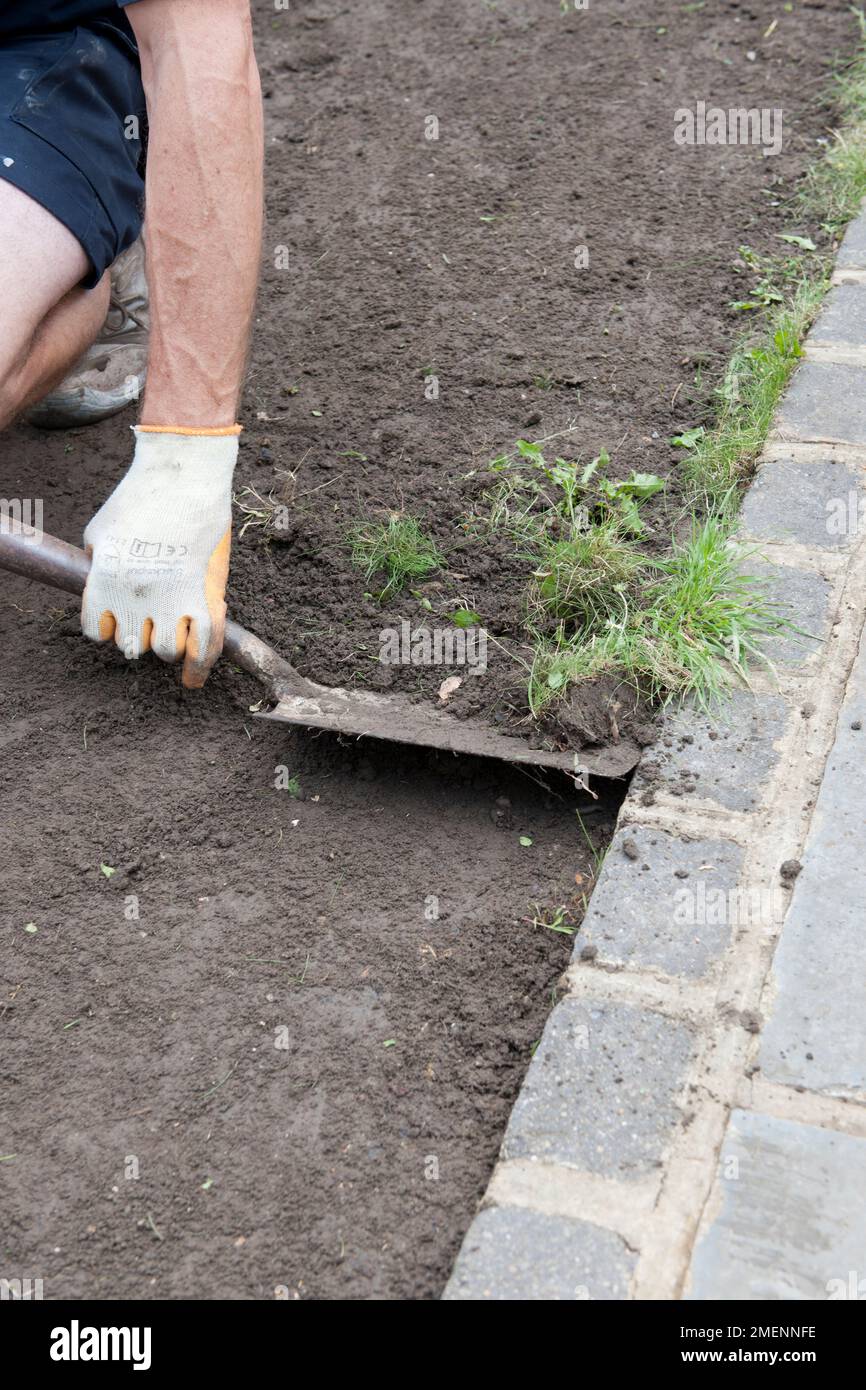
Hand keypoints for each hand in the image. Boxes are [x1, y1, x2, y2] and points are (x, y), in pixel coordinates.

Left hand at [81, 426, 238, 686]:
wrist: (184, 476)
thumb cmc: (141, 496)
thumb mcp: (100, 529)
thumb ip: (97, 563)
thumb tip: (103, 586)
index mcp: (105, 580)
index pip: (97, 631)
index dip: (108, 628)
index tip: (117, 621)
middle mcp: (135, 596)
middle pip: (132, 643)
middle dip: (140, 634)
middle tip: (151, 618)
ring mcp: (171, 598)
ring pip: (165, 650)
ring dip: (168, 644)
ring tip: (173, 629)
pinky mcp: (205, 595)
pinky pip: (204, 646)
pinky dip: (199, 666)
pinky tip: (193, 678)